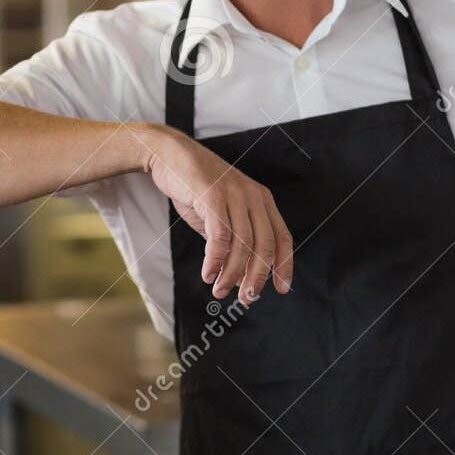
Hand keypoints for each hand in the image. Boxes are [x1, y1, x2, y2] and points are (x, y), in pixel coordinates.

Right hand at [143, 126, 293, 305]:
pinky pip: (220, 236)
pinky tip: (208, 273)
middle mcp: (253, 197)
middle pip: (265, 245)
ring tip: (219, 290)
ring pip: (242, 245)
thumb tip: (238, 277)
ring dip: (231, 273)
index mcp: (262, 200)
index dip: (284, 265)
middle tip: (245, 298)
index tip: (281, 288)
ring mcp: (234, 195)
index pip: (283, 238)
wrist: (170, 155)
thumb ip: (233, 240)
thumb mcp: (221, 214)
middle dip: (256, 277)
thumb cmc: (195, 187)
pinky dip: (215, 260)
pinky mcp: (213, 196)